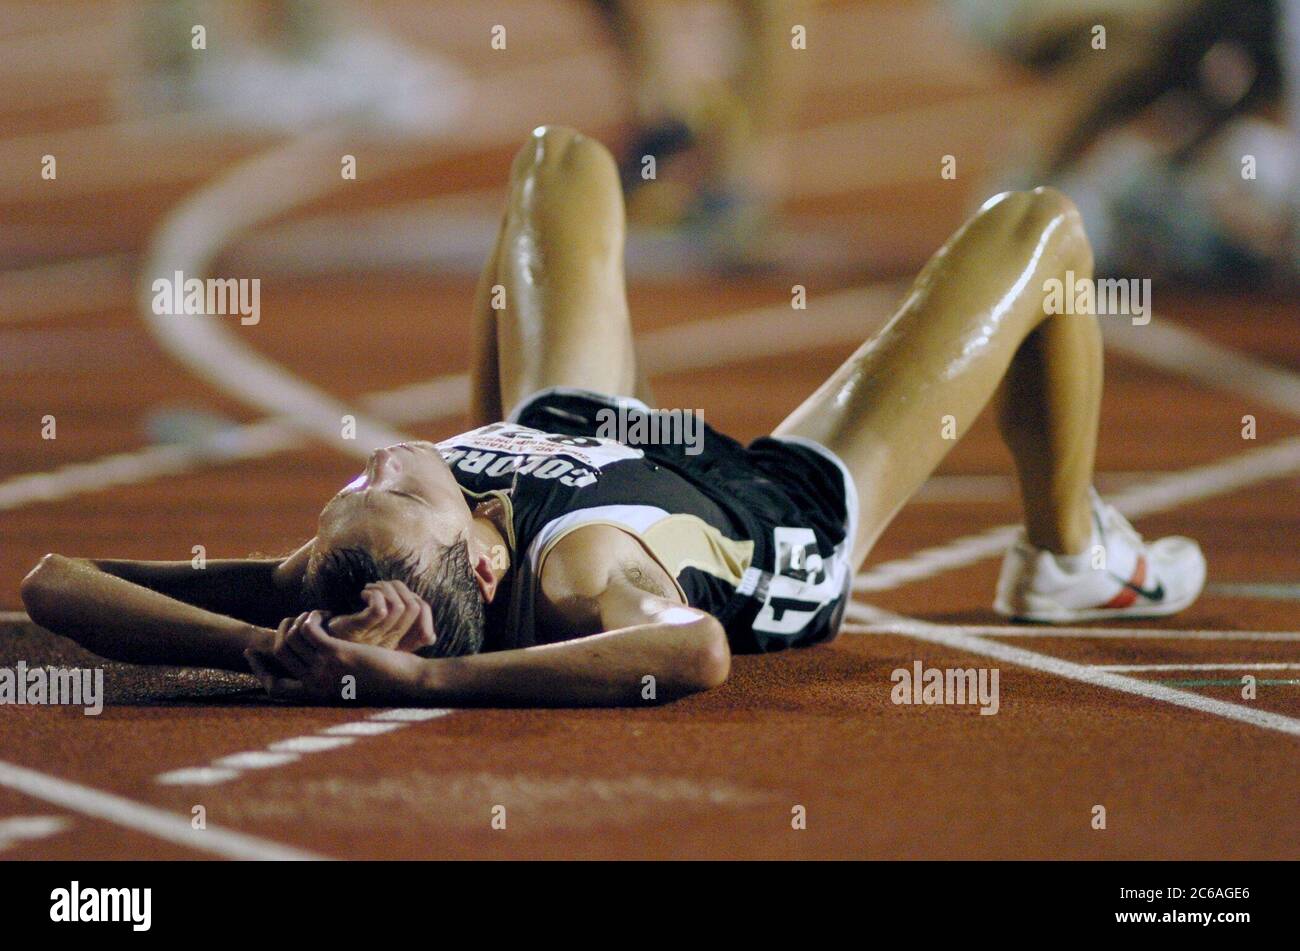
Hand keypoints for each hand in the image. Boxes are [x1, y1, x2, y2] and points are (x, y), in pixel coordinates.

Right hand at [245, 610, 426, 703]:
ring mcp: (324, 670)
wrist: (406, 683)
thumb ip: (327, 680)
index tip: (252, 651)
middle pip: (279, 656)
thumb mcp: (346, 685)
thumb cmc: (381, 683)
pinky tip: (323, 614)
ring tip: (312, 616)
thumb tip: (311, 669)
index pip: (273, 687)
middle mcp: (314, 686)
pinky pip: (308, 629)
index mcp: (314, 696)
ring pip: (291, 639)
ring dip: (297, 622)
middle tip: (288, 622)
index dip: (259, 668)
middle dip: (278, 634)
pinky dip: (311, 617)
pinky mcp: (337, 653)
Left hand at [326, 581, 435, 652]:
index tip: (400, 594)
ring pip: (400, 606)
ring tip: (370, 588)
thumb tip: (431, 637)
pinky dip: (373, 594)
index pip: (425, 616)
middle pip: (416, 607)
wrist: (315, 647)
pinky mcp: (359, 631)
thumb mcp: (378, 639)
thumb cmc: (346, 640)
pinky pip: (380, 609)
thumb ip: (400, 632)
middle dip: (399, 588)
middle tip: (379, 586)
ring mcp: (375, 638)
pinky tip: (362, 593)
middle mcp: (391, 643)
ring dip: (385, 589)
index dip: (422, 602)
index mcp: (400, 644)